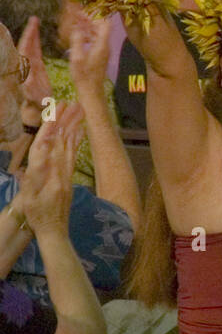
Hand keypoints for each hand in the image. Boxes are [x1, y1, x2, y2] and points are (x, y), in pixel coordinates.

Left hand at [16, 17, 52, 128]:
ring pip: (31, 45)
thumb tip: (25, 81)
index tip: (32, 27)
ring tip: (35, 22)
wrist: (38, 106)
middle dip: (30, 32)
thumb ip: (29, 88)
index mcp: (25, 68)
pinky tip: (38, 35)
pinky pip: (36, 51)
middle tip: (34, 19)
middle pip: (27, 44)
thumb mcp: (32, 95)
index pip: (26, 49)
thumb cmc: (35, 102)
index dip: (28, 37)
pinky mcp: (37, 66)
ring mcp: (31, 64)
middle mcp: (26, 64)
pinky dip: (36, 42)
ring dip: (33, 34)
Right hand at [16, 102, 81, 236]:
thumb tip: (36, 159)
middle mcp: (59, 171)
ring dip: (73, 126)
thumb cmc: (36, 215)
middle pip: (61, 141)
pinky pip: (74, 155)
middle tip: (69, 102)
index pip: (47, 146)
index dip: (50, 129)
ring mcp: (65, 173)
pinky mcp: (68, 177)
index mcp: (46, 174)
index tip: (54, 112)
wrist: (54, 230)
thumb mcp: (29, 197)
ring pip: (69, 145)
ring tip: (78, 109)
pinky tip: (80, 130)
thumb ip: (32, 178)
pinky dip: (77, 141)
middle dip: (64, 121)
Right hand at [67, 4, 111, 92]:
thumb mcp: (77, 58)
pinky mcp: (99, 54)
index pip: (105, 23)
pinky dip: (87, 34)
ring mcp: (103, 50)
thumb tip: (77, 28)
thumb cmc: (83, 76)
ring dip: (87, 26)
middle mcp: (105, 46)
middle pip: (101, 26)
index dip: (95, 15)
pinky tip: (78, 35)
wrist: (91, 91)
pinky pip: (95, 39)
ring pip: (98, 32)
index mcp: (102, 45)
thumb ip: (77, 41)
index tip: (83, 11)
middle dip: (89, 19)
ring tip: (75, 22)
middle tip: (76, 14)